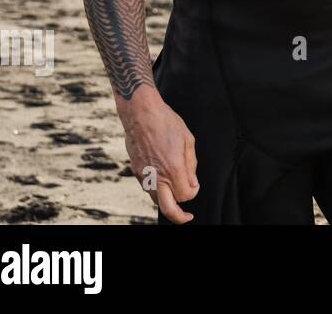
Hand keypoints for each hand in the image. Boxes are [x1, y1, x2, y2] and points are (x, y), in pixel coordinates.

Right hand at [117, 88, 198, 223]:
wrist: (140, 114)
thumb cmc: (165, 122)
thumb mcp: (187, 140)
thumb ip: (191, 165)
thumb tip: (192, 183)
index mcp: (173, 168)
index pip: (185, 195)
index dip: (193, 192)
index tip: (195, 185)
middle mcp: (157, 176)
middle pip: (168, 208)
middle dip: (179, 216)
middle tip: (187, 216)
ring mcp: (144, 175)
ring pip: (156, 200)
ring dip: (167, 199)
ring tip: (176, 190)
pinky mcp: (136, 171)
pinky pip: (148, 188)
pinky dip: (157, 188)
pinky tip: (163, 176)